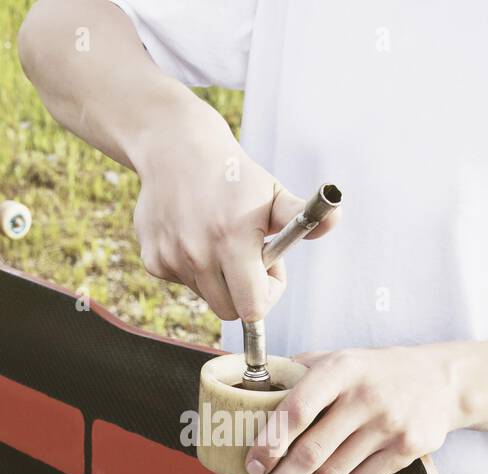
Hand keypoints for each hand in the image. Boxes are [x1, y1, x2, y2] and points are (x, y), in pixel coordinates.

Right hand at [133, 132, 337, 324]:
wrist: (175, 149)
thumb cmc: (233, 175)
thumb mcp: (271, 193)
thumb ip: (302, 216)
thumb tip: (335, 220)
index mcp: (231, 241)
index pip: (254, 308)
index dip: (268, 294)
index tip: (270, 268)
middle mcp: (197, 254)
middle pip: (229, 311)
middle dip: (244, 292)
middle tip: (248, 257)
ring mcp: (171, 259)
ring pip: (205, 295)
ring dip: (218, 278)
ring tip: (220, 239)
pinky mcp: (152, 259)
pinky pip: (182, 282)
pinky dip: (192, 268)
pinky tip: (193, 234)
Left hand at [244, 345, 461, 473]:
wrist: (440, 380)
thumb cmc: (375, 371)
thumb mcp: (338, 358)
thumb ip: (296, 374)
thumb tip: (250, 396)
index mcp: (341, 369)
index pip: (298, 410)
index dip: (270, 442)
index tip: (253, 464)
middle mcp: (365, 397)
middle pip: (312, 453)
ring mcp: (389, 425)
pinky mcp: (406, 450)